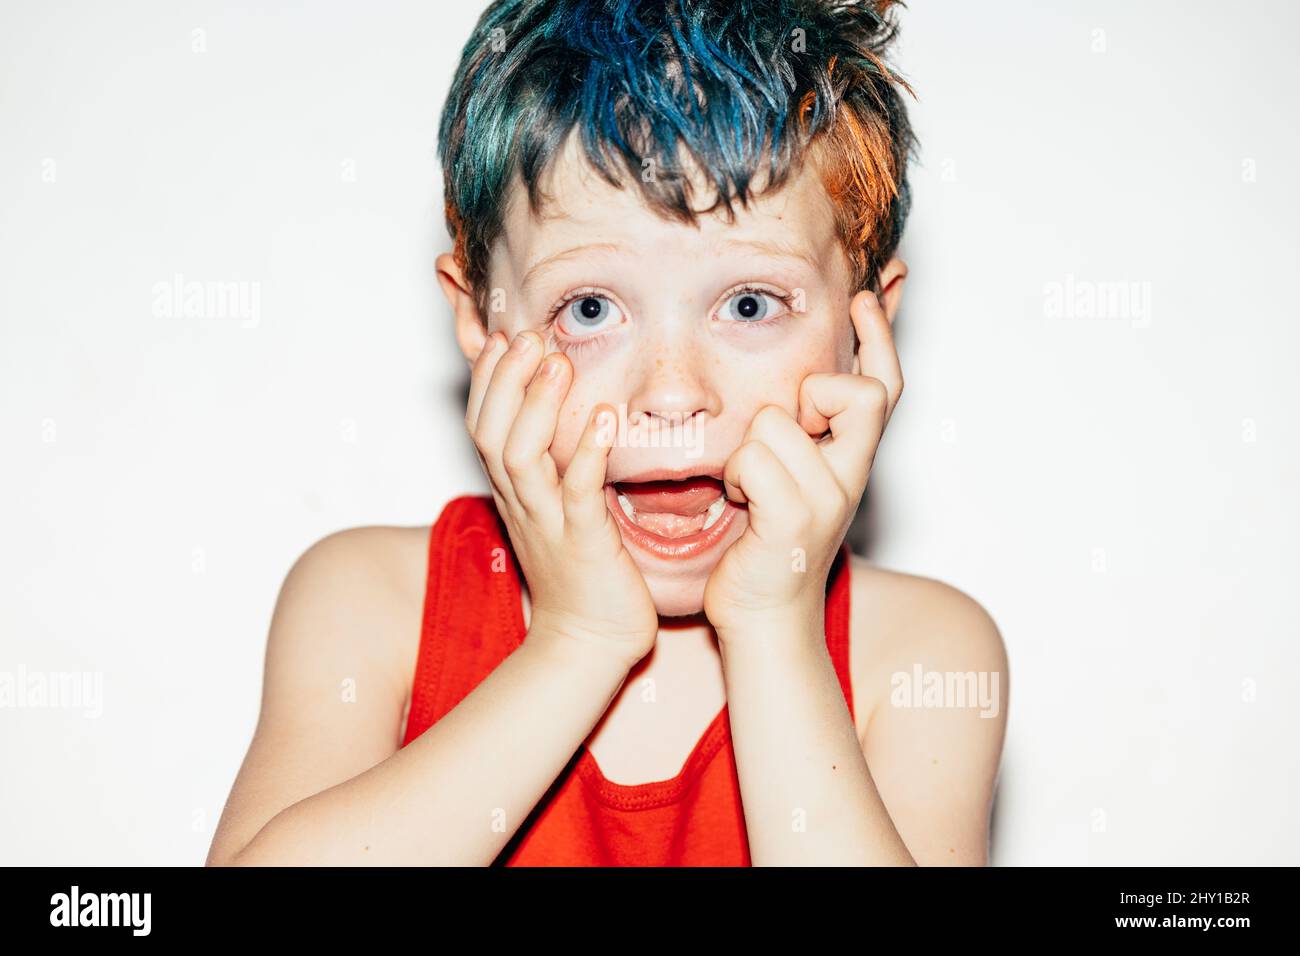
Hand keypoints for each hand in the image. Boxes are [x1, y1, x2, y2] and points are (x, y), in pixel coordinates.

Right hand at [467, 329, 657, 667]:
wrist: (589, 641)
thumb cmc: (581, 568)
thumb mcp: (557, 505)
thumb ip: (553, 461)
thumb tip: (560, 413)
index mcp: (514, 492)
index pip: (483, 425)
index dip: (489, 379)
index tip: (506, 336)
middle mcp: (522, 503)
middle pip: (491, 433)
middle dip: (505, 381)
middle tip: (527, 336)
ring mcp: (549, 524)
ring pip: (522, 459)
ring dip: (537, 408)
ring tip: (557, 364)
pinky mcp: (585, 544)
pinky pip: (578, 494)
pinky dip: (586, 455)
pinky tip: (603, 421)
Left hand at [703, 291, 903, 638]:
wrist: (764, 618)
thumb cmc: (769, 545)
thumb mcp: (793, 479)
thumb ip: (803, 432)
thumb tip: (801, 383)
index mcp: (852, 460)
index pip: (884, 387)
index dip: (878, 337)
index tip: (864, 294)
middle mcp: (851, 475)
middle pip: (859, 394)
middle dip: (816, 395)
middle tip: (796, 431)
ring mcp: (828, 497)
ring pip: (777, 422)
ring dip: (748, 451)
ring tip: (749, 489)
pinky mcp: (796, 518)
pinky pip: (754, 458)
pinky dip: (736, 477)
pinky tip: (741, 504)